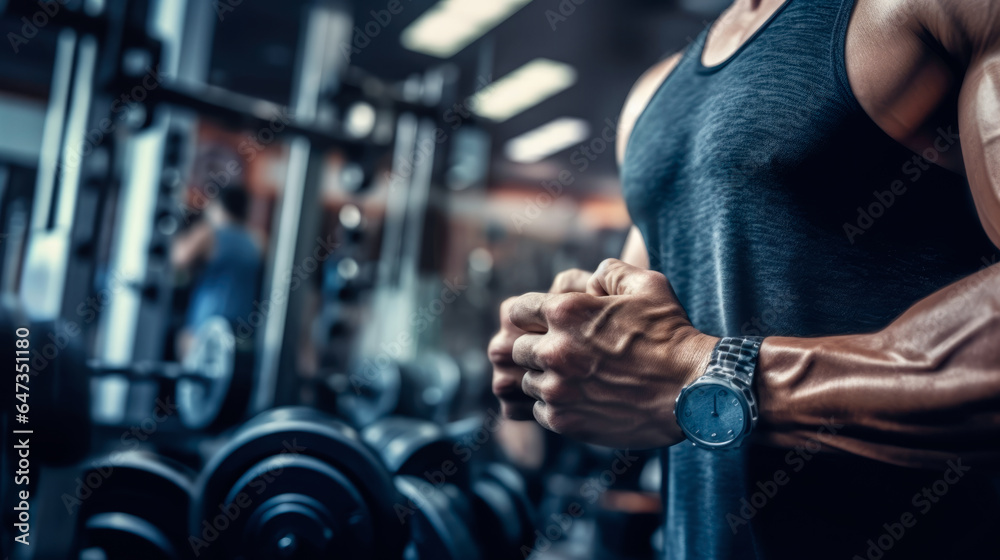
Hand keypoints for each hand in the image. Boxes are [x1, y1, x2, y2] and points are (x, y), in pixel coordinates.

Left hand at [507, 259, 717, 448]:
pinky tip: (581, 398)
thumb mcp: (647, 285)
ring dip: (544, 378)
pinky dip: (555, 405)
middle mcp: (554, 350)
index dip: (530, 316)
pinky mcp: (564, 420)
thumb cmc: (671, 335)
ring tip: (577, 378)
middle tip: (564, 354)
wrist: (692, 391)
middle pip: (516, 348)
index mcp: (565, 312)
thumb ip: (610, 272)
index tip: (544, 324)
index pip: (517, 310)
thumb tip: (592, 275)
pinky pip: (540, 410)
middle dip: (535, 348)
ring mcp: (556, 388)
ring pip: (527, 381)